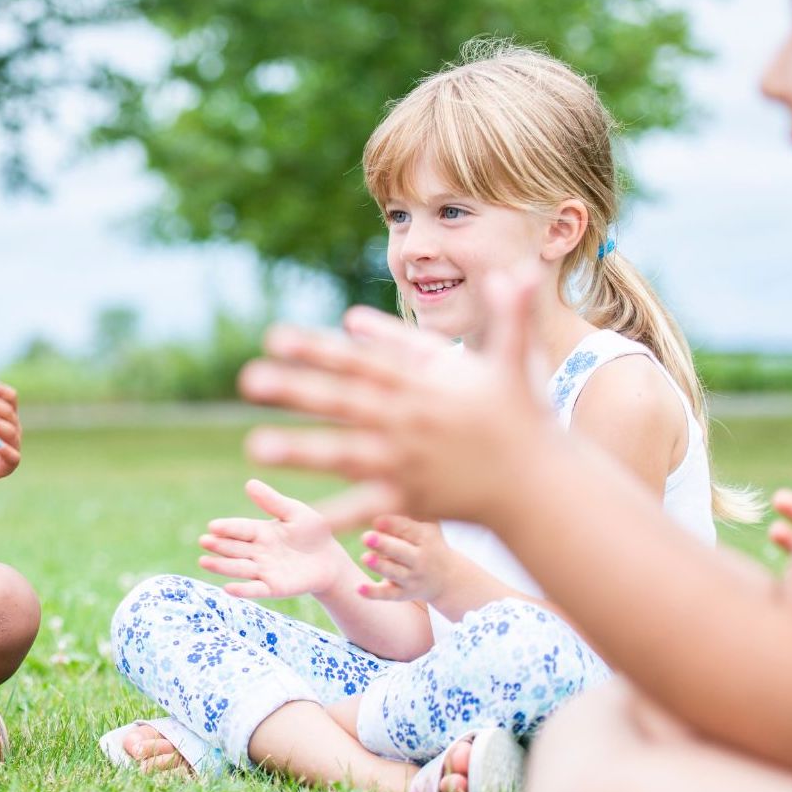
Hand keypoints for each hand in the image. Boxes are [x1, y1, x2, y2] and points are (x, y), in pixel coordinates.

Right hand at [197, 478, 348, 600]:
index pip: (239, 529)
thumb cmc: (312, 533)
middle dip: (218, 546)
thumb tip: (249, 483)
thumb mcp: (294, 512)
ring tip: (204, 562)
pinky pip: (256, 589)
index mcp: (259, 532)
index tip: (212, 526)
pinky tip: (228, 588)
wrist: (330, 560)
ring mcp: (263, 570)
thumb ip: (272, 501)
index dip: (226, 528)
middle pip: (234, 548)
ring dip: (222, 566)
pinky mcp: (274, 588)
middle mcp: (257, 552)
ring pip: (239, 568)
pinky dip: (242, 589)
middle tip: (203, 541)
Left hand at [239, 268, 555, 532]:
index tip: (275, 338)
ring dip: (300, 451)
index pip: (362, 362)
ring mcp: (409, 462)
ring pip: (345, 453)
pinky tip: (298, 521)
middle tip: (248, 380)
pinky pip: (367, 507)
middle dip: (297, 390)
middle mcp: (411, 421)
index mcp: (425, 384)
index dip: (318, 348)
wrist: (543, 482)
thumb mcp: (514, 360)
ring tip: (254, 448)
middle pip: (344, 401)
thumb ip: (505, 316)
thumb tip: (509, 271)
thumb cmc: (524, 416)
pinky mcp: (413, 499)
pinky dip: (334, 515)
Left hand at [355, 515, 461, 603]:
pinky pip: (388, 595)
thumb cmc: (429, 541)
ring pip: (395, 573)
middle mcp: (420, 559)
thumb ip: (409, 510)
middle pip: (402, 552)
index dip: (393, 524)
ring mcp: (412, 578)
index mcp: (426, 538)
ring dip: (380, 566)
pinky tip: (358, 589)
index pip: (409, 530)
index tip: (377, 519)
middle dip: (385, 545)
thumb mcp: (427, 523)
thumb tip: (387, 489)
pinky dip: (373, 593)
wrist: (448, 578)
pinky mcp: (403, 593)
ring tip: (365, 558)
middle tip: (366, 537)